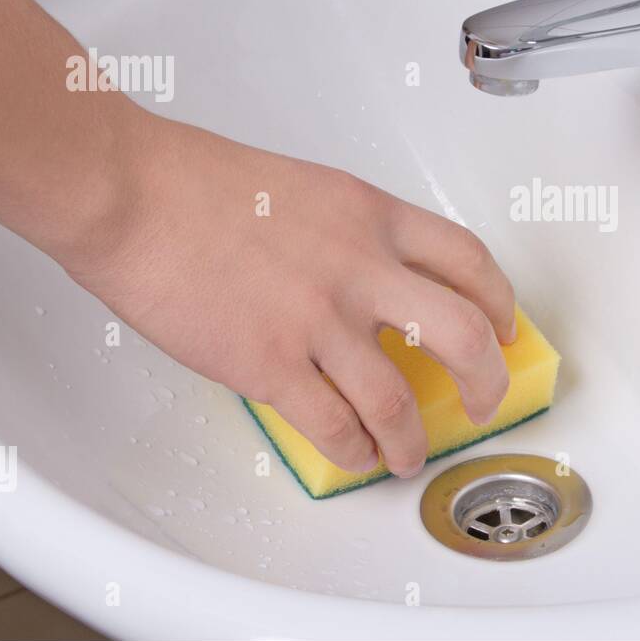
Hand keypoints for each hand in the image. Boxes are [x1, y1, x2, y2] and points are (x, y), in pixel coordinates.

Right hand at [64, 115, 515, 477]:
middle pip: (463, 336)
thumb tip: (373, 285)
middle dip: (487, 382)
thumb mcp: (310, 187)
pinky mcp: (271, 365)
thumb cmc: (200, 183)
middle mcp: (361, 269)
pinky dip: (354, 453)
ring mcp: (320, 320)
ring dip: (412, 441)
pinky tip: (355, 457)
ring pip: (399, 402)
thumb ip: (353, 235)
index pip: (468, 261)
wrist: (134, 194)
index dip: (500, 302)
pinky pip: (334, 427)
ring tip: (408, 456)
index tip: (505, 326)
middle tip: (485, 402)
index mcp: (373, 217)